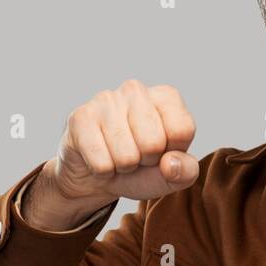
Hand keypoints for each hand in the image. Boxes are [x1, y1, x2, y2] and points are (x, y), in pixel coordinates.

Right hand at [24, 81, 197, 229]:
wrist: (98, 174)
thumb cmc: (141, 168)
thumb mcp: (172, 175)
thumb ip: (186, 172)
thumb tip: (170, 164)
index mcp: (166, 96)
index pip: (182, 130)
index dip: (172, 153)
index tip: (162, 152)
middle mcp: (136, 90)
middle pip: (154, 143)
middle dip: (145, 161)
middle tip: (137, 155)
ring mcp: (106, 100)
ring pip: (126, 156)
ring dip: (123, 167)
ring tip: (119, 156)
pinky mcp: (80, 117)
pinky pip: (101, 163)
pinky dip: (103, 171)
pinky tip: (100, 156)